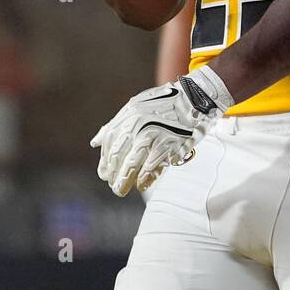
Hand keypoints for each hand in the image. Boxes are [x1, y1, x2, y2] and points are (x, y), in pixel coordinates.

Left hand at [90, 67, 232, 196]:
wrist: (195, 98)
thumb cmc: (165, 103)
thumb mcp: (136, 105)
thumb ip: (115, 124)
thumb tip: (94, 142)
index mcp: (129, 116)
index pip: (110, 143)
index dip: (105, 162)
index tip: (104, 174)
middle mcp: (138, 125)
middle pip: (119, 157)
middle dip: (113, 175)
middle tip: (114, 186)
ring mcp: (154, 136)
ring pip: (133, 165)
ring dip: (125, 181)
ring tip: (121, 190)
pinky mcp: (169, 146)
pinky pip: (152, 167)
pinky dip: (145, 178)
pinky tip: (142, 185)